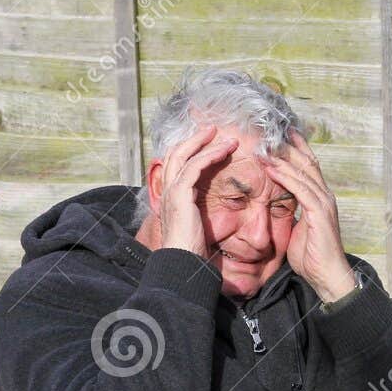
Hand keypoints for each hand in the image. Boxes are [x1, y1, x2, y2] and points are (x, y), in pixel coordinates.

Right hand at [152, 125, 238, 256]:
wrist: (182, 261)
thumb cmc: (191, 249)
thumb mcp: (196, 226)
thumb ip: (199, 213)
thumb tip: (213, 212)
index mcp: (170, 196)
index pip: (176, 164)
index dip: (189, 150)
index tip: (206, 142)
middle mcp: (167, 190)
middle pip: (176, 153)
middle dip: (194, 138)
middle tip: (212, 129)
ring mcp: (171, 190)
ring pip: (184, 155)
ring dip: (205, 142)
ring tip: (225, 136)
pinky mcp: (180, 194)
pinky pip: (195, 166)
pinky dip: (210, 155)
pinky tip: (224, 151)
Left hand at [260, 128, 356, 301]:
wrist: (327, 276)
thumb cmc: (312, 258)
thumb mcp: (297, 231)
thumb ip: (292, 215)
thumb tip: (280, 208)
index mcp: (320, 200)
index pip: (309, 168)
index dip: (296, 151)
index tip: (281, 137)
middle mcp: (325, 197)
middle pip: (308, 163)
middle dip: (290, 147)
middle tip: (272, 131)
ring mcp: (324, 203)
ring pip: (303, 172)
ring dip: (283, 158)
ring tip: (265, 146)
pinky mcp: (319, 212)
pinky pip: (300, 189)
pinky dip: (285, 176)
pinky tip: (272, 168)